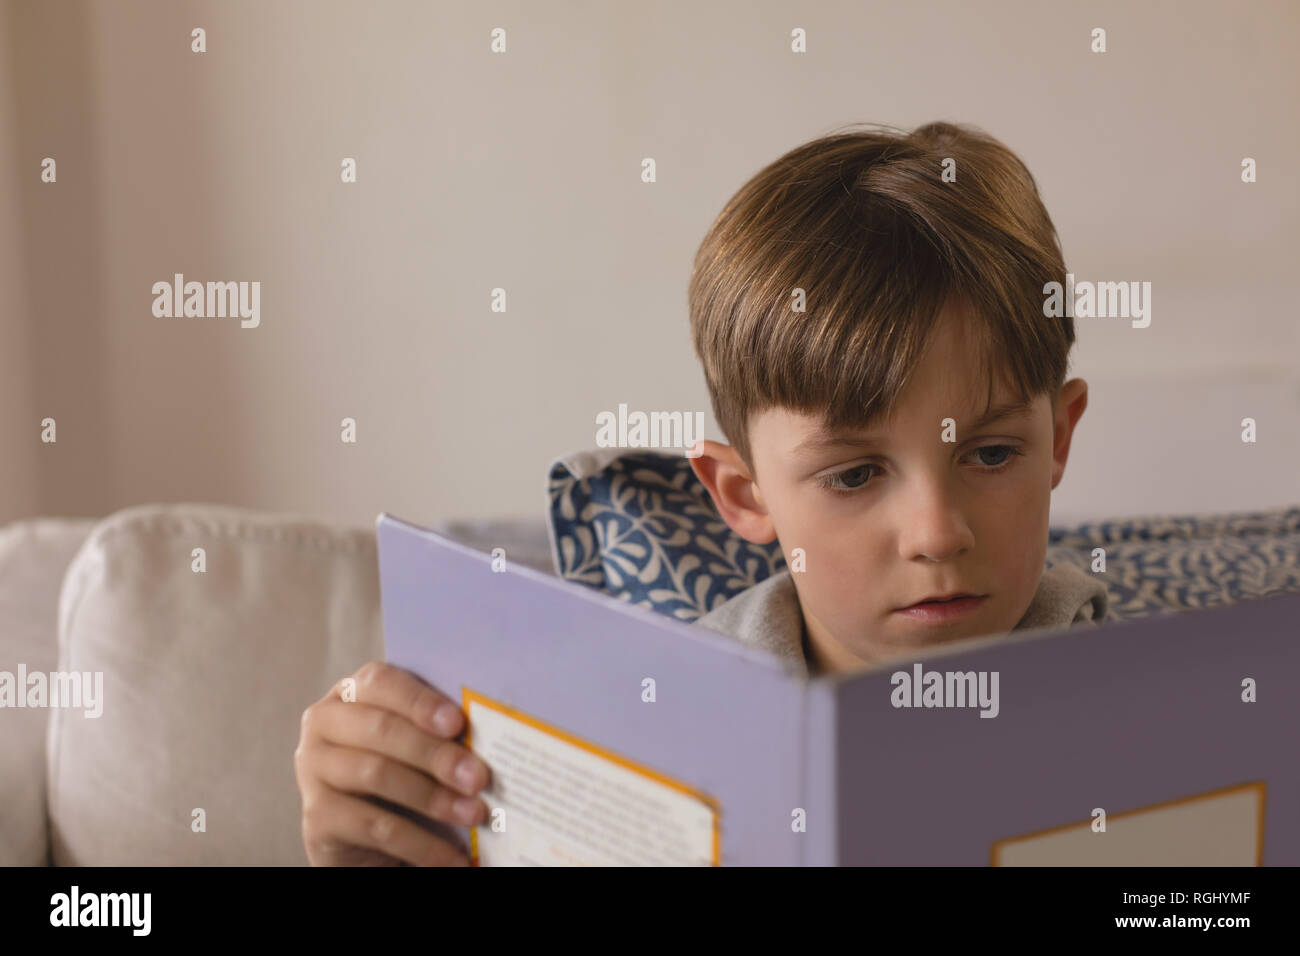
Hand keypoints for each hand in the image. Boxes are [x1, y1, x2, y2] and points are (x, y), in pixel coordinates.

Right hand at [295, 661, 490, 865]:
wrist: (366, 836)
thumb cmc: (402, 775)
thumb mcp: (417, 746)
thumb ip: (438, 732)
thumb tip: (489, 738)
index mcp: (352, 693)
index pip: (381, 682)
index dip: (419, 701)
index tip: (458, 723)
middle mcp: (323, 722)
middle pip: (380, 730)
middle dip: (435, 754)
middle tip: (479, 778)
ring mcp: (312, 768)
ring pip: (376, 774)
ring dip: (433, 798)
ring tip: (474, 814)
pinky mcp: (316, 815)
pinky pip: (373, 826)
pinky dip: (420, 843)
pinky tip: (451, 857)